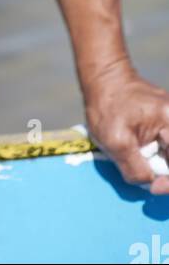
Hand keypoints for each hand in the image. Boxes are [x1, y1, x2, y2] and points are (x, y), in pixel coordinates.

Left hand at [83, 62, 168, 195]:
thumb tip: (151, 183)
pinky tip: (144, 154)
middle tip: (151, 179)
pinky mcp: (167, 122)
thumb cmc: (106, 106)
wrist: (103, 77)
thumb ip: (135, 168)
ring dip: (162, 166)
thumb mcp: (115, 142)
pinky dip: (160, 157)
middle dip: (166, 173)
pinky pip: (168, 147)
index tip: (154, 187)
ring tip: (143, 161)